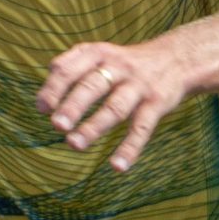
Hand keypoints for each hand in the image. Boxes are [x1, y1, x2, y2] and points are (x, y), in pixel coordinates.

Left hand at [38, 39, 193, 171]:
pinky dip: (130, 148)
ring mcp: (139, 86)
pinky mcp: (157, 104)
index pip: (70, 68)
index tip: (41, 108)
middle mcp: (119, 67)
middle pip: (92, 86)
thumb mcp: (101, 52)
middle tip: (57, 126)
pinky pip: (142, 128)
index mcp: (99, 53)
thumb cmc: (127, 62)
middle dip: (73, 105)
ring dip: (94, 127)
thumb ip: (72, 62)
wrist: (177, 58)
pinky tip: (117, 167)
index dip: (54, 88)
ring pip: (115, 108)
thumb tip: (47, 83)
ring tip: (74, 144)